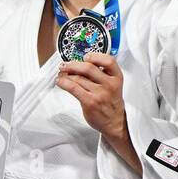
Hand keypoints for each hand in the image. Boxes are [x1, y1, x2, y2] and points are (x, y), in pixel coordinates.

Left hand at [56, 53, 138, 172]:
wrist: (115, 122)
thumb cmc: (111, 103)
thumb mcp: (114, 85)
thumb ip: (103, 74)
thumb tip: (81, 63)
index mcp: (117, 78)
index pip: (109, 60)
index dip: (95, 56)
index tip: (85, 56)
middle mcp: (110, 84)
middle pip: (88, 67)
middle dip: (72, 64)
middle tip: (65, 65)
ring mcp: (100, 94)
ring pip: (77, 78)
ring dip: (65, 74)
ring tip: (61, 75)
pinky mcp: (90, 102)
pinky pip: (72, 87)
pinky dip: (63, 83)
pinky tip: (60, 82)